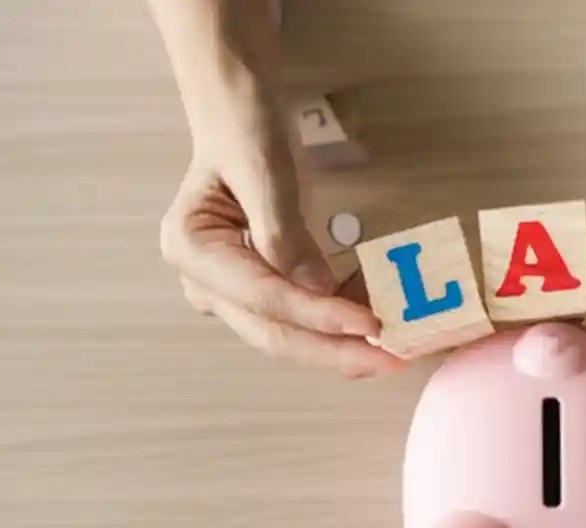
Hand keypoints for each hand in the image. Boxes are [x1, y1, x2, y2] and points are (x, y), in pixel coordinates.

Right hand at [150, 0, 400, 377]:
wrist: (236, 109)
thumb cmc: (243, 125)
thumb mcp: (263, 168)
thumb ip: (284, 233)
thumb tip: (319, 291)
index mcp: (191, 249)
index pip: (263, 296)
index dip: (317, 316)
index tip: (369, 325)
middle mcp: (204, 282)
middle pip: (274, 331)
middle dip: (334, 350)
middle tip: (392, 359)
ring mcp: (229, 290)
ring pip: (289, 332)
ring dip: (340, 343)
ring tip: (395, 344)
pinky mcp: (259, 288)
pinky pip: (301, 313)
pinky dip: (339, 318)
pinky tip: (378, 311)